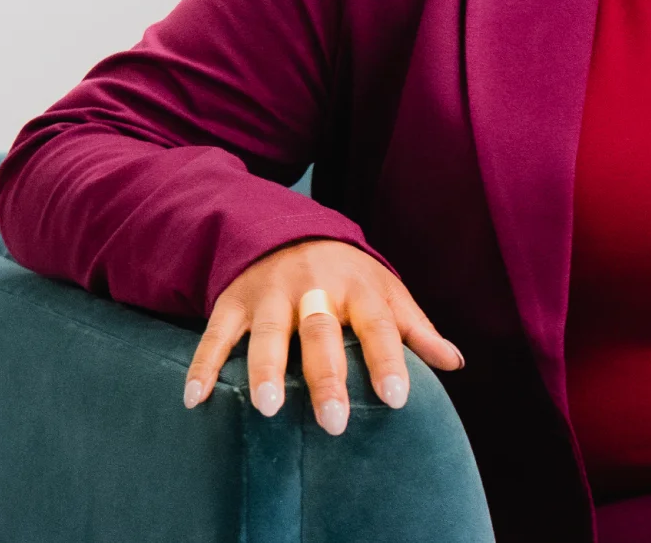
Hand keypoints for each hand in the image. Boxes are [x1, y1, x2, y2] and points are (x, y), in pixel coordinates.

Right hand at [182, 239, 463, 434]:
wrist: (286, 229)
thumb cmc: (346, 274)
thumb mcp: (385, 291)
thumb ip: (415, 328)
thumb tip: (454, 362)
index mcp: (358, 287)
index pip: (378, 325)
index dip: (387, 361)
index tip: (396, 398)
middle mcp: (314, 288)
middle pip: (321, 332)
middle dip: (326, 376)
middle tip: (333, 420)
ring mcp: (270, 293)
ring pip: (268, 331)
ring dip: (266, 368)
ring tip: (267, 407)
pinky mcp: (234, 300)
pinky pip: (216, 333)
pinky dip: (205, 365)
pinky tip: (196, 399)